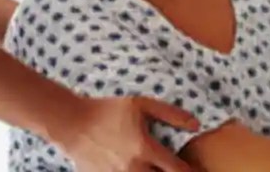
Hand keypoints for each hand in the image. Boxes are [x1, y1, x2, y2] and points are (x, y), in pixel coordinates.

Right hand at [51, 95, 198, 171]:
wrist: (73, 123)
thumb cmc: (108, 111)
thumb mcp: (141, 105)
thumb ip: (170, 114)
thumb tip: (196, 124)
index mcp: (144, 148)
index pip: (177, 169)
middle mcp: (134, 167)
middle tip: (174, 170)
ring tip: (156, 170)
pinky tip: (138, 170)